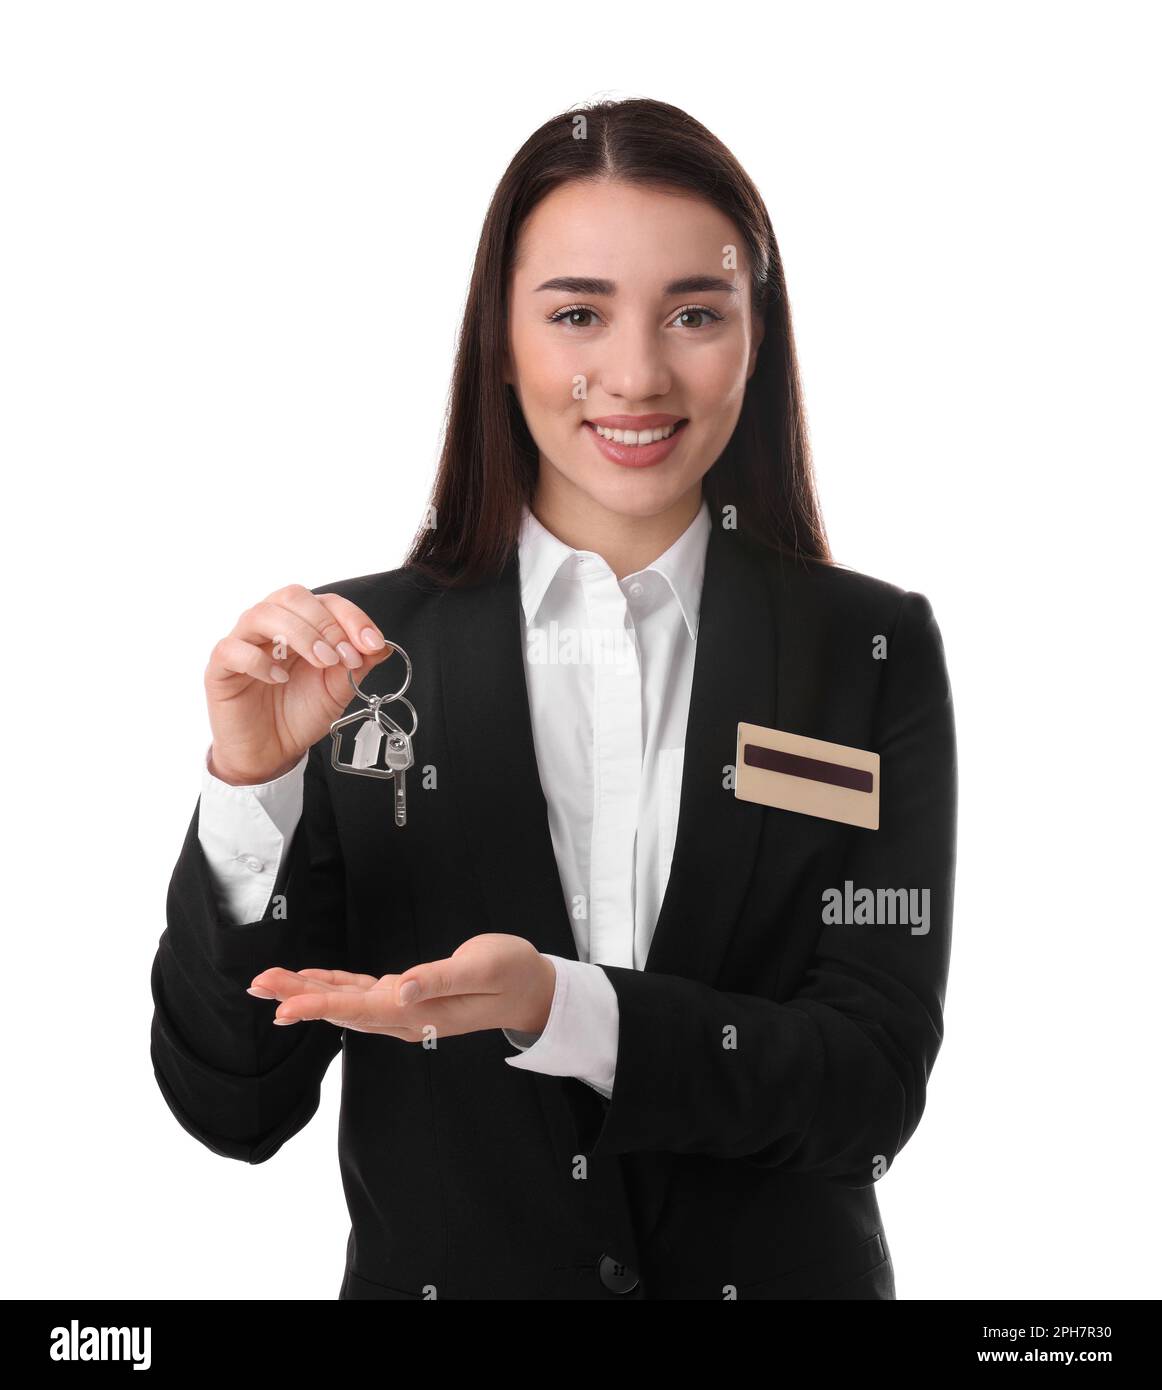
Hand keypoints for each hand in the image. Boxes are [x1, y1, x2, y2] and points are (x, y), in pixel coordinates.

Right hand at [205, 583, 397, 784]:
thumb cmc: (300, 714)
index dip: (351, 618)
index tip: (371, 643)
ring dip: (300, 635)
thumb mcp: (338, 689)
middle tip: (342, 655)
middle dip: (325, 623)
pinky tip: (278, 678)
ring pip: (262, 614)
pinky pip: (231, 648)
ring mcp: (243, 643)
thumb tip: (382, 646)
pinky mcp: (221, 667)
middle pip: (292, 596)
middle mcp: (271, 627)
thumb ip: (358, 665)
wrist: (272, 751)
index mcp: (302, 626)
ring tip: (321, 663)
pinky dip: (258, 660)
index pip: (326, 602)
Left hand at [246, 934, 556, 1039]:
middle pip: (341, 1008)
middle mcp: (404, 1016)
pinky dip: (334, 986)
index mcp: (418, 1011)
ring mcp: (405, 1008)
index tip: (281, 1005)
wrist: (532, 988)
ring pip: (346, 1002)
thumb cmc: (510, 974)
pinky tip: (312, 980)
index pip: (358, 1010)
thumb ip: (437, 980)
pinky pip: (362, 994)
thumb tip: (398, 990)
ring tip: (270, 983)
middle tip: (257, 984)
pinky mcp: (409, 995)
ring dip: (308, 992)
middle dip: (297, 996)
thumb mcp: (480, 970)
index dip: (317, 1006)